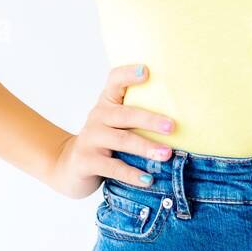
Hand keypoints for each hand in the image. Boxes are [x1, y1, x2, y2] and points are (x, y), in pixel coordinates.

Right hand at [44, 63, 176, 199]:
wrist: (70, 165)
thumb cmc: (105, 140)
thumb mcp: (117, 123)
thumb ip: (138, 114)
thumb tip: (181, 118)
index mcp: (107, 102)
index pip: (115, 80)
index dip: (129, 74)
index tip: (147, 71)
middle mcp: (97, 116)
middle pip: (125, 114)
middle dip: (150, 119)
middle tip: (172, 126)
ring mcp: (90, 138)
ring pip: (121, 140)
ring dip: (146, 147)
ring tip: (167, 155)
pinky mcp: (86, 161)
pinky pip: (113, 167)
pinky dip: (132, 174)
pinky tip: (149, 179)